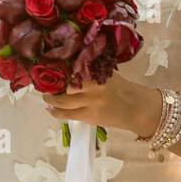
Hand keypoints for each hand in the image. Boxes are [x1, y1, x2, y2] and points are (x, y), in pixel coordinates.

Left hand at [42, 73, 159, 136]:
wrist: (137, 109)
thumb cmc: (122, 89)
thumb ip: (91, 71)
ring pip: (63, 102)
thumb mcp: (108, 74)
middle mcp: (94, 87)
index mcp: (98, 73)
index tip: (47, 66)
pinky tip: (50, 110)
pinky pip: (68, 115)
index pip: (74, 69)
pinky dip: (56, 113)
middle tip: (42, 83)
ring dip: (50, 100)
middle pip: (65, 85)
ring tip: (45, 97)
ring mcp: (91, 103)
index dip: (59, 69)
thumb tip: (68, 65)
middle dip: (51, 85)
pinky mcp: (90, 117)